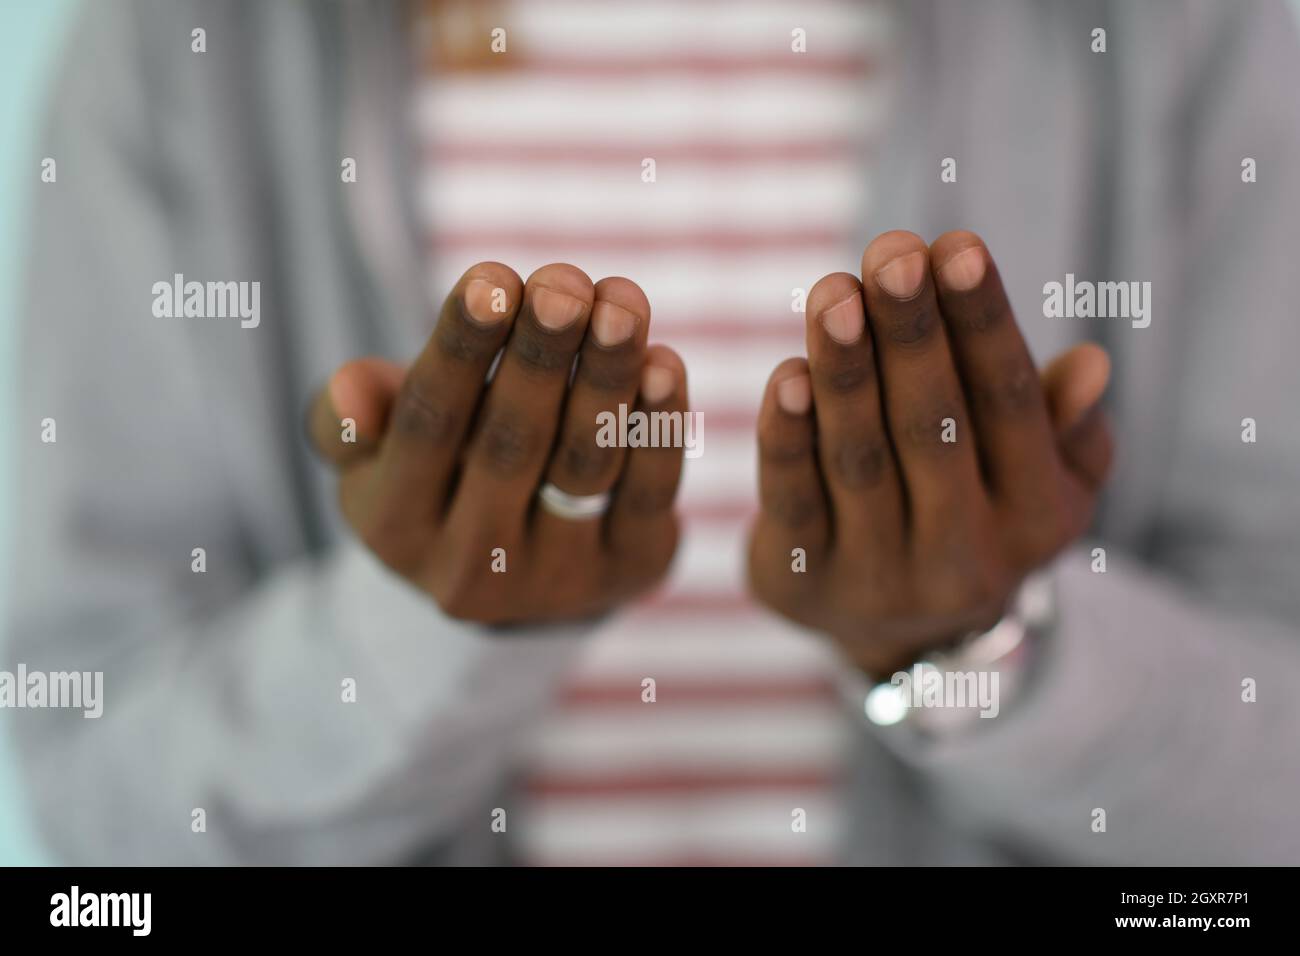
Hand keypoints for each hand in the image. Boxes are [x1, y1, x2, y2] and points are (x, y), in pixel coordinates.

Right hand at [309, 262, 686, 623]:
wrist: (517, 575)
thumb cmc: (437, 474)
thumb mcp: (373, 454)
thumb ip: (346, 420)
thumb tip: (348, 391)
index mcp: (393, 525)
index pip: (427, 425)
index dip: (461, 350)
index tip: (492, 276)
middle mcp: (470, 565)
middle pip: (510, 444)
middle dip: (541, 355)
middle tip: (564, 281)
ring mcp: (554, 578)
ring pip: (584, 466)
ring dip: (607, 377)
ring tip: (621, 303)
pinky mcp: (629, 571)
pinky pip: (647, 494)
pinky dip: (659, 427)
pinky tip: (663, 364)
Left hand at [748, 230, 1112, 677]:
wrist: (897, 639)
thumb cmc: (974, 517)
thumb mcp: (1040, 485)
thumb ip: (1065, 428)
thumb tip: (1092, 364)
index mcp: (1036, 514)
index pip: (1008, 404)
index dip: (982, 324)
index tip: (958, 246)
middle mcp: (963, 552)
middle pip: (933, 425)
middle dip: (911, 332)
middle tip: (890, 252)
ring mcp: (880, 575)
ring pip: (861, 457)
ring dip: (845, 370)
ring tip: (832, 291)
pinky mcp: (804, 581)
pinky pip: (793, 501)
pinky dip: (787, 437)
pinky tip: (784, 376)